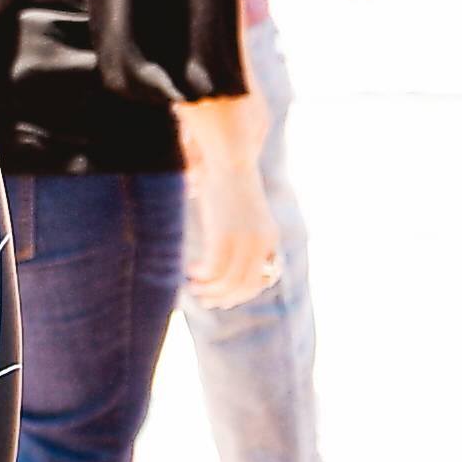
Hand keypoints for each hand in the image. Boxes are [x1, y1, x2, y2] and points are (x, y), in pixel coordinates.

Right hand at [181, 176, 281, 314]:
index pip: (263, 280)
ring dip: (209, 290)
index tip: (222, 296)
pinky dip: (202, 276)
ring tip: (194, 288)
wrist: (230, 160)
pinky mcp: (224, 236)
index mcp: (270, 239)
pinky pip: (214, 270)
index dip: (242, 292)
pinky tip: (190, 270)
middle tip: (205, 300)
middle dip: (225, 298)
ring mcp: (245, 241)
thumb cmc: (230, 183)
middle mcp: (262, 244)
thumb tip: (227, 258)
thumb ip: (242, 236)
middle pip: (246, 286)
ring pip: (229, 282)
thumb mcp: (243, 213)